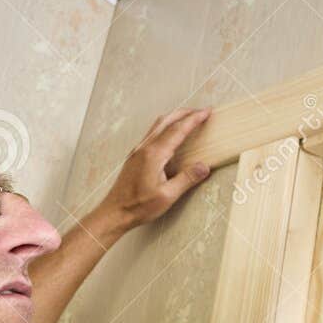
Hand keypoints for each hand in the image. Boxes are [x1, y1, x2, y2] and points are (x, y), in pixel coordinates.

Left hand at [96, 107, 212, 232]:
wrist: (115, 211)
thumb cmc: (138, 206)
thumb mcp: (168, 196)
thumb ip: (187, 179)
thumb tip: (204, 167)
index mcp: (154, 154)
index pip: (178, 130)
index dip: (194, 119)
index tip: (206, 112)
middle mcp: (145, 148)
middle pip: (166, 120)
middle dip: (185, 113)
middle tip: (200, 111)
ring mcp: (138, 150)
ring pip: (158, 125)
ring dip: (174, 118)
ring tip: (187, 118)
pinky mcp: (135, 156)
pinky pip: (152, 134)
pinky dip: (165, 127)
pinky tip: (170, 135)